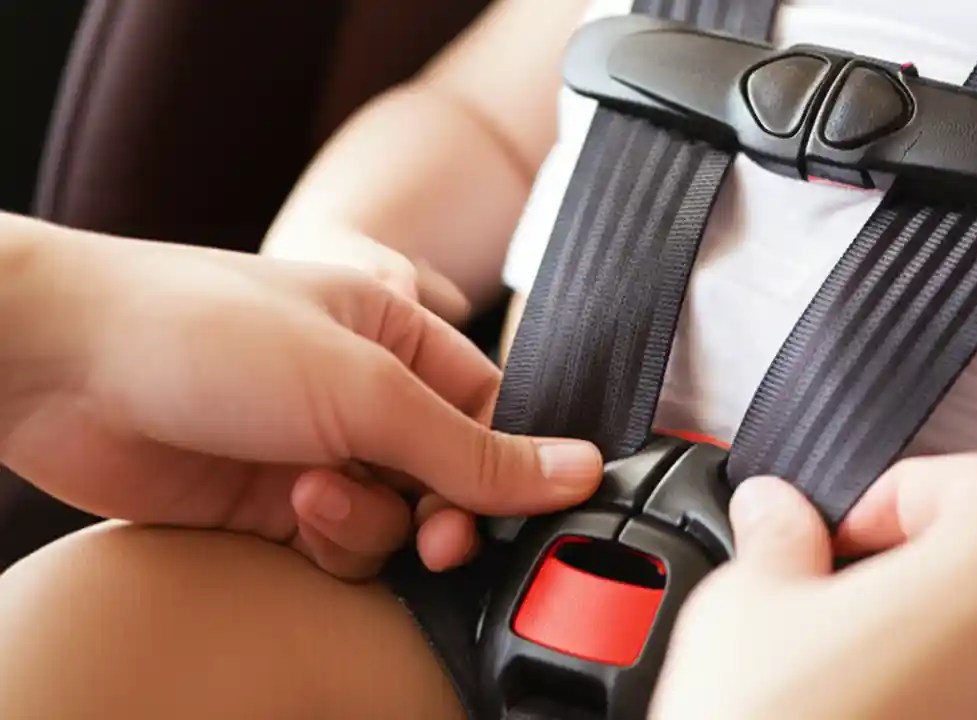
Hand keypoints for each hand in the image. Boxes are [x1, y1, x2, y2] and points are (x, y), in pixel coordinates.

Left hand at [0, 222, 601, 578]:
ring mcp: (319, 448)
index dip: (511, 470)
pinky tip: (288, 508)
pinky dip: (327, 539)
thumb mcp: (367, 390)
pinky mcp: (274, 501)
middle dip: (443, 512)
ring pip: (398, 520)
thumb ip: (475, 447)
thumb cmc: (211, 335)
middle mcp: (365, 393)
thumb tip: (578, 469)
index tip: (512, 513)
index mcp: (400, 336)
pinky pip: (341, 544)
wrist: (65, 369)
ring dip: (371, 522)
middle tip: (434, 534)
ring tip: (313, 494)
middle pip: (451, 479)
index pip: (495, 415)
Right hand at [651, 455, 976, 719]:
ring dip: (938, 632)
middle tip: (835, 595)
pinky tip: (881, 710)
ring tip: (851, 664)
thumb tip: (773, 509)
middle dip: (914, 564)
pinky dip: (958, 694)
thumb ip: (777, 534)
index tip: (839, 537)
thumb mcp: (748, 603)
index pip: (972, 481)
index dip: (890, 498)